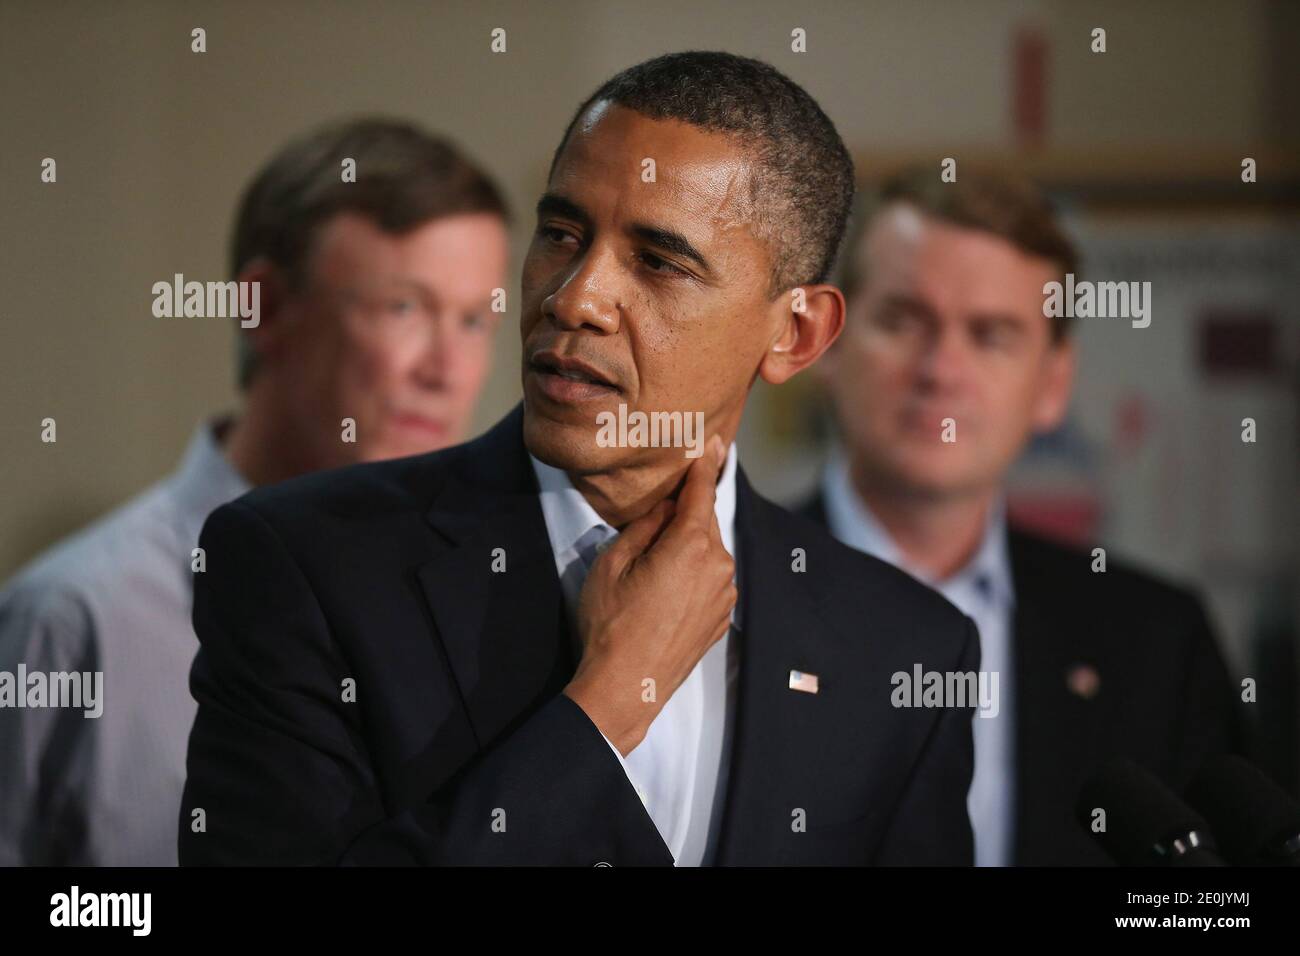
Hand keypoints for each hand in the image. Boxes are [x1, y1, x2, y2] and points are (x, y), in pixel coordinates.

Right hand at [564, 435, 735, 754]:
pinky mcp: (722, 618)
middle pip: (704, 522)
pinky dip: (693, 574)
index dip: (705, 464)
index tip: (715, 442)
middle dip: (685, 514)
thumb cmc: (611, 622)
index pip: (701, 492)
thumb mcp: (613, 562)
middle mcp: (719, 565)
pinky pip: (710, 580)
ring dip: (687, 548)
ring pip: (708, 553)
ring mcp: (725, 595)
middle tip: (659, 513)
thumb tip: (667, 506)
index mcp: (692, 544)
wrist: (626, 687)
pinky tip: (664, 591)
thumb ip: (645, 525)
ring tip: (651, 566)